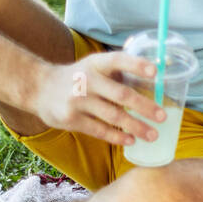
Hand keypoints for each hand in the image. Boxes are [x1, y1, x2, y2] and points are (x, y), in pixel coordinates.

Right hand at [30, 51, 166, 146]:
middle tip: (163, 116)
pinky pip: (99, 130)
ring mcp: (77, 100)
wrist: (39, 88)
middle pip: (121, 94)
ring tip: (153, 135)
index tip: (156, 72)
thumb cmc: (79, 77)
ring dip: (136, 126)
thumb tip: (158, 79)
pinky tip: (131, 140)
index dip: (137, 65)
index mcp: (96, 63)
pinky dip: (117, 136)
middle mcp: (87, 80)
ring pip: (113, 116)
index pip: (119, 60)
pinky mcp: (70, 119)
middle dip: (145, 107)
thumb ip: (119, 72)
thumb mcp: (95, 66)